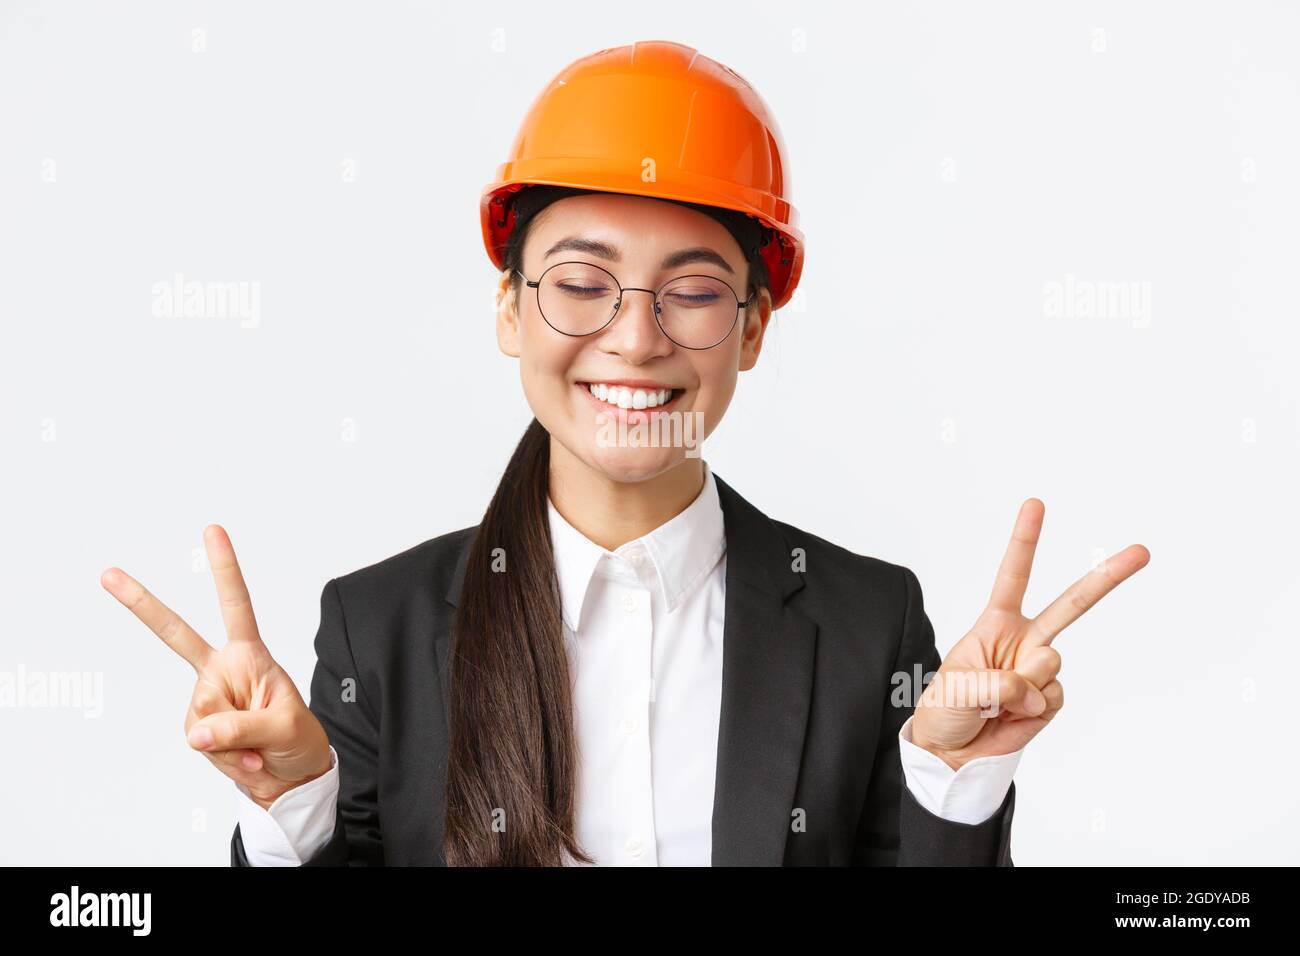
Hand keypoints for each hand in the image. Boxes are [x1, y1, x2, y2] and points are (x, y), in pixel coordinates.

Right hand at [101, 525, 332, 808]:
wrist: (291, 774)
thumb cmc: (298, 741)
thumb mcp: (284, 729)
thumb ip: (242, 728)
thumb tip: (198, 735)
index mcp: (250, 654)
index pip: (237, 606)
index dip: (225, 570)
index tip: (213, 531)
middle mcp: (222, 670)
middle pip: (176, 635)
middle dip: (141, 604)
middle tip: (108, 574)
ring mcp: (206, 698)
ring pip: (203, 720)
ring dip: (234, 744)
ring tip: (259, 748)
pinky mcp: (197, 728)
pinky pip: (203, 745)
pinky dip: (228, 760)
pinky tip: (246, 758)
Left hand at [911, 499, 1149, 769]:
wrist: (952, 754)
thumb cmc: (944, 712)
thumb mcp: (954, 690)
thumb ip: (994, 683)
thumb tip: (1033, 686)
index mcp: (995, 624)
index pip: (1013, 576)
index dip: (1025, 541)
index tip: (1036, 504)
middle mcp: (1024, 640)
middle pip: (1071, 604)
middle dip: (1107, 577)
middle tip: (1142, 551)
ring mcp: (1040, 669)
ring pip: (1049, 663)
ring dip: (1021, 687)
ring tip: (994, 703)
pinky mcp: (1050, 699)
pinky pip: (1052, 697)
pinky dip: (1031, 710)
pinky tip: (1012, 716)